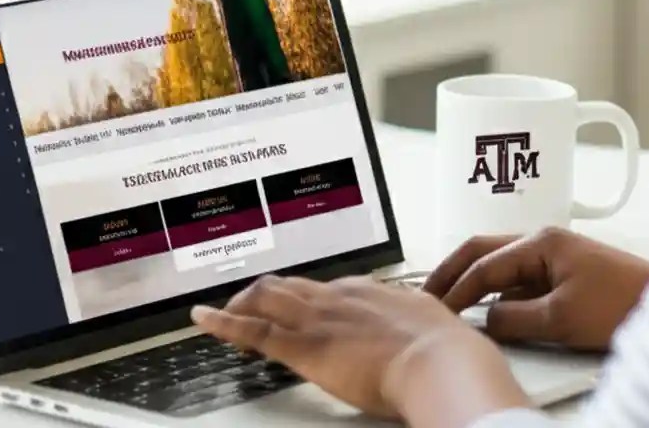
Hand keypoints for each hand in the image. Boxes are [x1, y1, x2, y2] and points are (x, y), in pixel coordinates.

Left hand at [191, 274, 529, 426]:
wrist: (440, 362)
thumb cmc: (444, 349)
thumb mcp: (430, 321)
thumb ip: (415, 319)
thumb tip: (421, 322)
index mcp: (367, 290)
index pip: (323, 288)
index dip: (303, 300)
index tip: (298, 310)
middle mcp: (337, 296)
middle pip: (287, 286)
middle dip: (263, 296)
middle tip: (249, 308)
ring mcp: (317, 318)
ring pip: (264, 298)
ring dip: (241, 305)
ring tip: (223, 315)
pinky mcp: (302, 346)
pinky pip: (251, 330)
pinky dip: (222, 324)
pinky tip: (204, 321)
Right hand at [424, 227, 648, 350]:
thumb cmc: (622, 305)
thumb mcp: (560, 318)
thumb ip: (514, 318)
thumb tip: (486, 320)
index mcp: (541, 243)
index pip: (483, 264)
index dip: (456, 289)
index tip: (436, 310)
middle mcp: (545, 242)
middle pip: (484, 251)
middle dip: (454, 273)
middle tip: (428, 295)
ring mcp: (555, 257)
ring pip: (501, 266)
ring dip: (476, 282)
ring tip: (451, 305)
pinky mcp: (566, 274)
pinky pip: (521, 281)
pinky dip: (500, 294)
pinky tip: (491, 313)